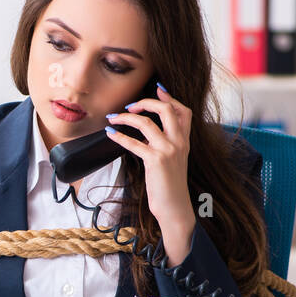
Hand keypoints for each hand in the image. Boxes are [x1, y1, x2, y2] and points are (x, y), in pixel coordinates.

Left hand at [104, 83, 195, 262]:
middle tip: (130, 106)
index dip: (170, 98)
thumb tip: (148, 130)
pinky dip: (119, 136)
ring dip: (125, 118)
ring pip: (146, 123)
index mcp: (185, 141)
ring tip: (112, 118)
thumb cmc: (169, 186)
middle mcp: (179, 142)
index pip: (184, 111)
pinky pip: (134, 143)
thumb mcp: (173, 161)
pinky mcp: (156, 161)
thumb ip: (166, 144)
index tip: (157, 89)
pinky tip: (110, 134)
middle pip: (166, 110)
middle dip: (146, 102)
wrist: (174, 208)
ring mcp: (168, 150)